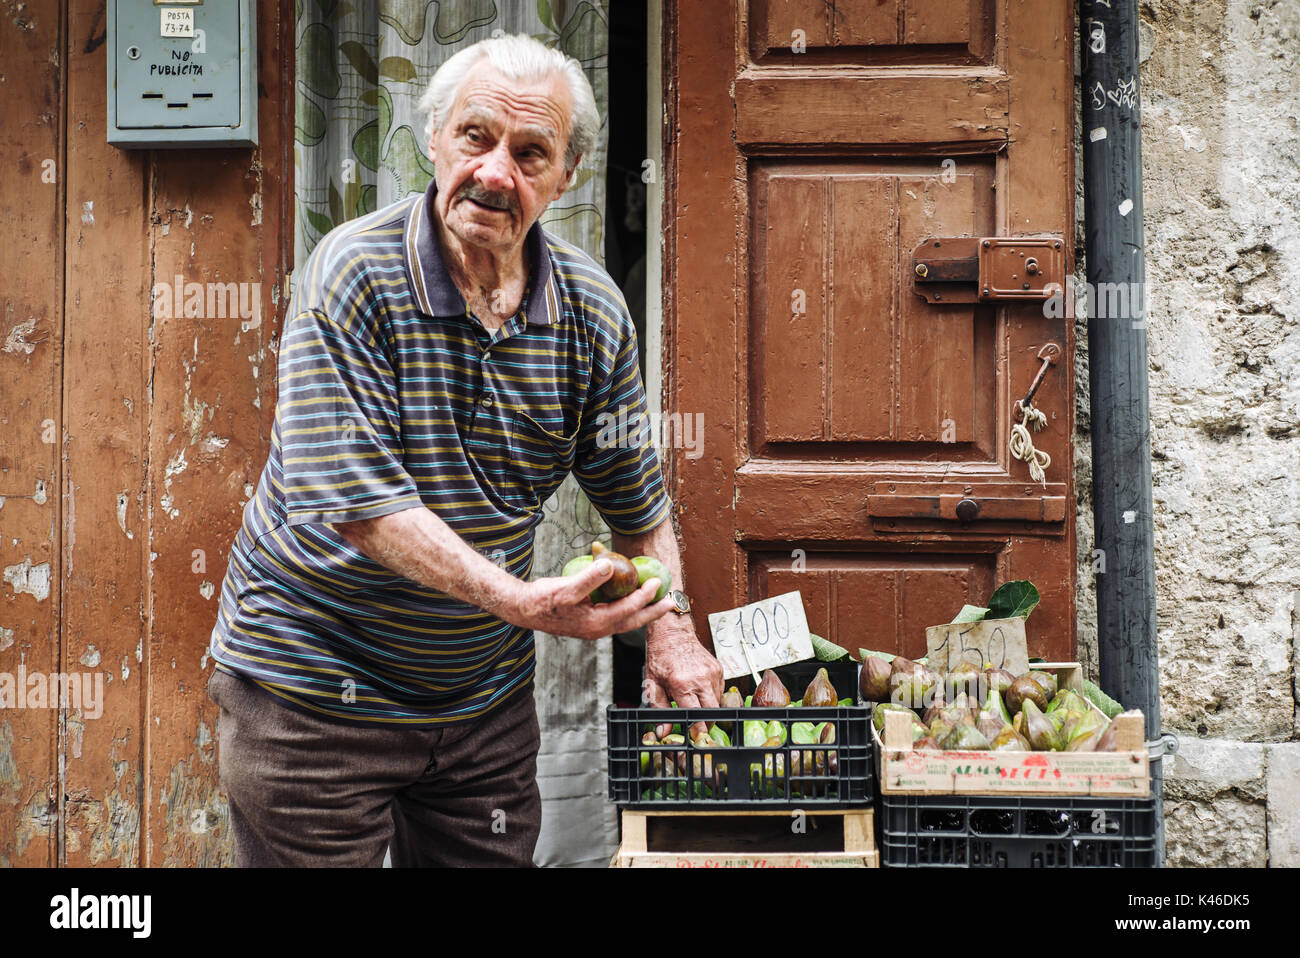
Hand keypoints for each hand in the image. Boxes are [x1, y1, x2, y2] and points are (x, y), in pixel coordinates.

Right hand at [506, 560, 674, 639]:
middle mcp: (598, 629)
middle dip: (653, 611)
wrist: (524, 609)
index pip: (628, 609)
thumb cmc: (543, 599)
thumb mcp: (566, 587)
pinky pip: (615, 614)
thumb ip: (590, 578)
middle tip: (672, 601)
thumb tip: (610, 564)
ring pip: (625, 619)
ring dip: (642, 610)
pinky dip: (627, 606)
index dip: (644, 596)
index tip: (654, 582)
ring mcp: (594, 627)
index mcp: (596, 624)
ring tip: (656, 601)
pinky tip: (629, 597)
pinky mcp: (589, 621)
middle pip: (633, 621)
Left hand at [642, 620, 723, 738]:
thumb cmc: (660, 657)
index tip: (694, 739)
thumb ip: (659, 709)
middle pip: (713, 712)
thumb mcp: (653, 684)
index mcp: (682, 684)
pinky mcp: (719, 669)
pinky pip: (719, 690)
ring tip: (696, 705)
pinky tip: (699, 692)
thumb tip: (664, 732)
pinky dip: (711, 695)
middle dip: (707, 723)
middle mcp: (701, 679)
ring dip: (708, 708)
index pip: (696, 715)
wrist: (672, 632)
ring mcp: (712, 673)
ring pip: (717, 702)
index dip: (696, 731)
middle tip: (698, 728)